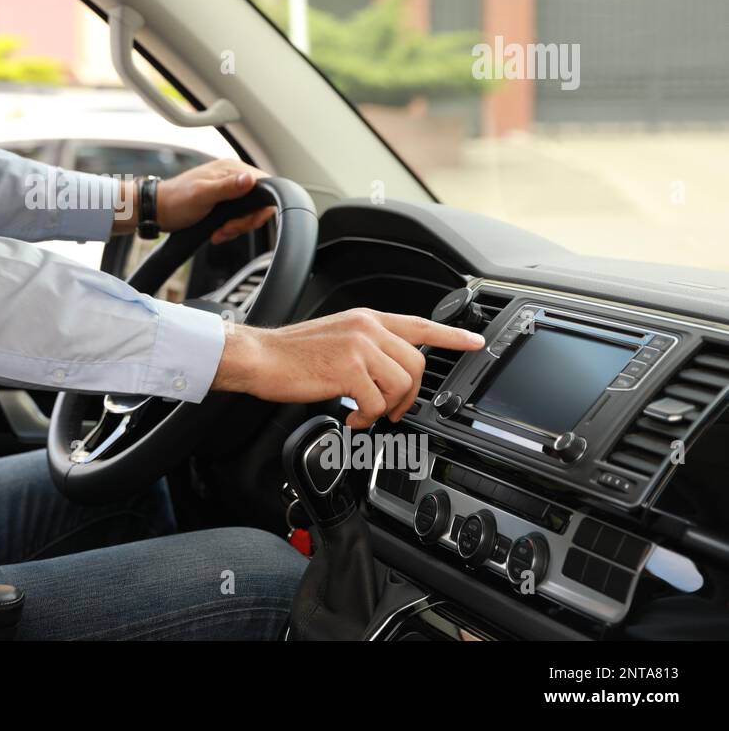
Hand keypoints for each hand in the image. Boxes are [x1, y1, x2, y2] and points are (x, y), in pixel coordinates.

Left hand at [135, 159, 275, 243]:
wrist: (157, 211)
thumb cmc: (175, 202)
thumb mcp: (202, 196)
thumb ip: (227, 188)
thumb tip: (250, 179)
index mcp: (232, 169)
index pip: (265, 186)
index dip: (260, 208)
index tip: (244, 222)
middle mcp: (233, 176)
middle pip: (259, 202)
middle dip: (246, 221)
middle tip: (228, 229)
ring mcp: (229, 189)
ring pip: (249, 212)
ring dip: (237, 227)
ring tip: (220, 232)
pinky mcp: (224, 202)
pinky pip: (239, 216)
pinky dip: (231, 228)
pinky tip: (218, 232)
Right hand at [212, 308, 485, 427]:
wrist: (259, 357)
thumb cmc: (290, 354)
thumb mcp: (336, 338)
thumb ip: (365, 347)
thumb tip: (387, 373)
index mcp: (366, 319)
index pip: (420, 325)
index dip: (451, 337)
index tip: (475, 343)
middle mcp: (367, 328)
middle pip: (416, 365)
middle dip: (410, 395)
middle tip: (392, 410)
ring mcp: (359, 346)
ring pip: (400, 386)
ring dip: (386, 408)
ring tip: (364, 411)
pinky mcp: (348, 369)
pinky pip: (376, 402)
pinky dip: (366, 417)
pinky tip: (350, 415)